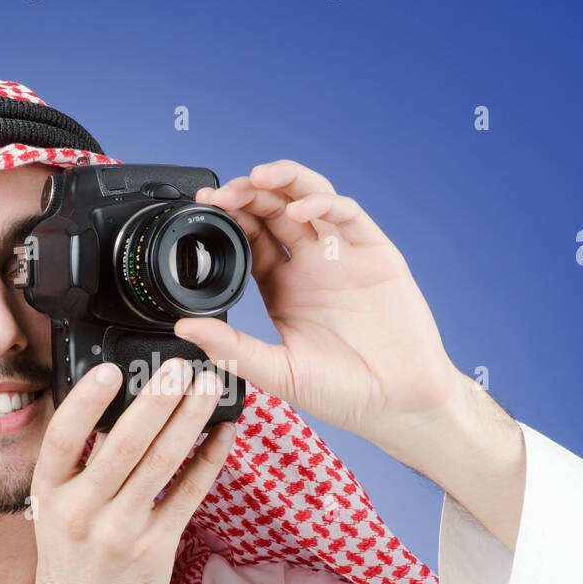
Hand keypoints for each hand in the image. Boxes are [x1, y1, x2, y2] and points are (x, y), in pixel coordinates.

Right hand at [27, 358, 234, 583]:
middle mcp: (82, 511)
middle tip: (180, 365)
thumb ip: (79, 469)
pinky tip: (224, 432)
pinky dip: (209, 459)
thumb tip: (113, 410)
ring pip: (161, 464)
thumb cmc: (70, 567)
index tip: (110, 369)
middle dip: (156, 400)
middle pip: (123, 444)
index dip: (85, 401)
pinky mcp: (156, 548)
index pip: (63, 438)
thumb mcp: (53, 515)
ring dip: (189, 420)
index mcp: (50, 495)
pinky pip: (188, 494)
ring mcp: (121, 532)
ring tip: (208, 387)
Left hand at [174, 159, 462, 462]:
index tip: (204, 208)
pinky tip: (298, 212)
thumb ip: (233, 348)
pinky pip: (347, 216)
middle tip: (222, 194)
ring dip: (283, 181)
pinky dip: (322, 204)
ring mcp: (342, 255)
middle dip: (247, 193)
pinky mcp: (375, 253)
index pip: (249, 237)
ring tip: (256, 179)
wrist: (398, 404)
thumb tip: (184, 329)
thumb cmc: (342, 391)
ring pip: (309, 199)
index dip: (228, 218)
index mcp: (281, 285)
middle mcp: (310, 264)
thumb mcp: (278, 371)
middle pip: (274, 209)